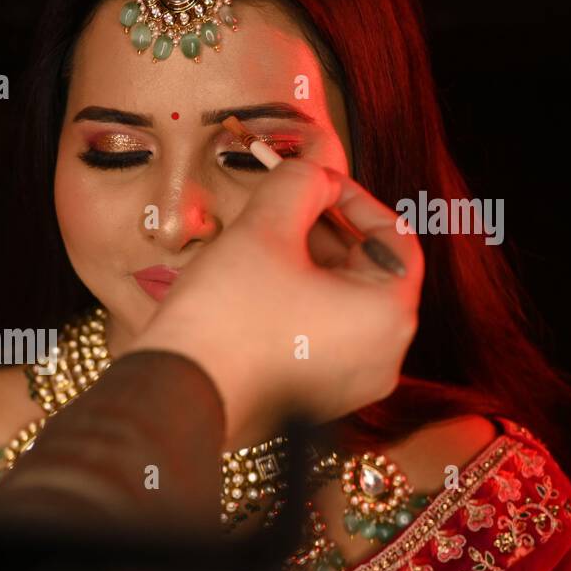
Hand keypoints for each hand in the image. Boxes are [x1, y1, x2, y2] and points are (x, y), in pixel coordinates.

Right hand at [126, 160, 422, 447]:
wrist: (176, 393)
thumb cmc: (225, 316)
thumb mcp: (264, 229)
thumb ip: (300, 184)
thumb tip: (315, 169)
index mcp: (388, 316)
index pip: (394, 239)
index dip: (355, 200)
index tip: (317, 183)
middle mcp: (384, 358)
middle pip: (368, 273)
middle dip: (327, 233)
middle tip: (286, 206)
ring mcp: (352, 385)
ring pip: (343, 305)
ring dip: (310, 266)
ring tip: (264, 243)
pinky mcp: (317, 401)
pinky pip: (323, 337)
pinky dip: (300, 305)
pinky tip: (257, 285)